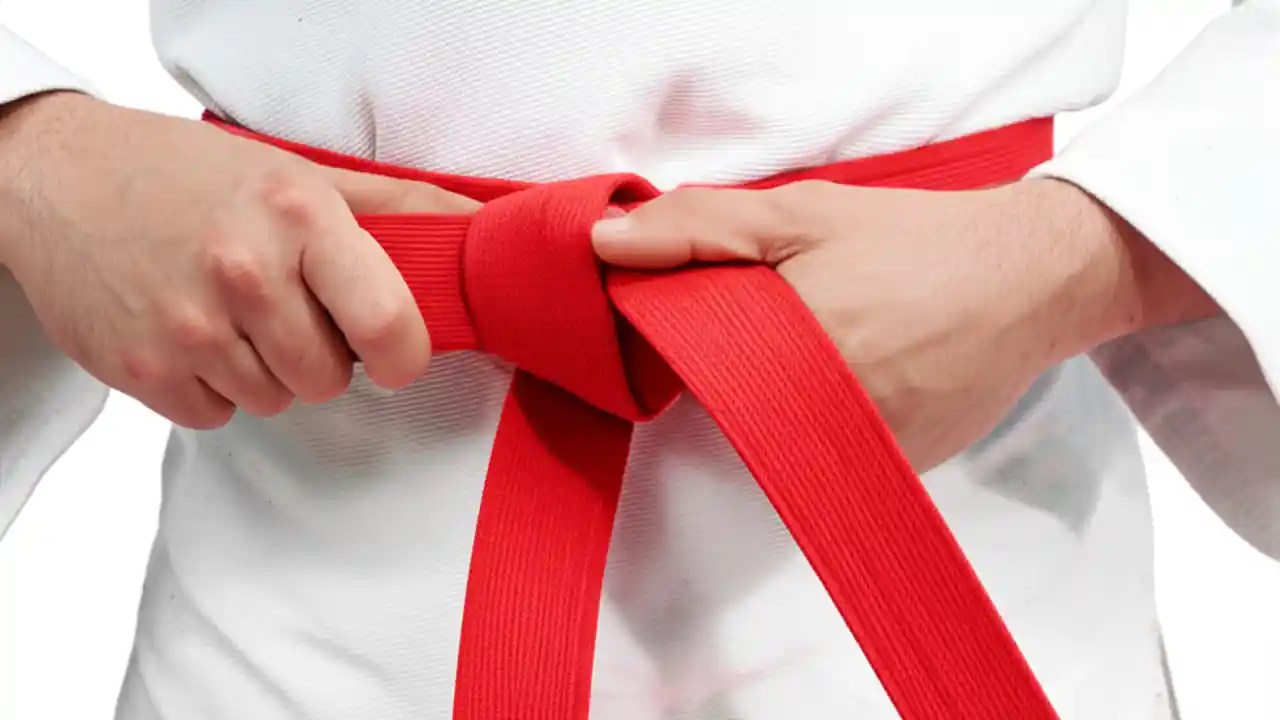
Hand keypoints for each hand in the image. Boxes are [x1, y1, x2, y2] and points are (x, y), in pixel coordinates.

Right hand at [0, 92, 477, 428]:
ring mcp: (186, 326)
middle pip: (331, 378)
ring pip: (276, 400)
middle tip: (290, 309)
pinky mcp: (141, 369)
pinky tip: (195, 333)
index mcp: (297, 218)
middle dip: (324, 355)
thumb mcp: (300, 174)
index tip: (397, 352)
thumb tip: (484, 232)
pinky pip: (219, 415)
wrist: (58, 179)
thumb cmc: (193, 176)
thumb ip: (398, 210)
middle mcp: (243, 272)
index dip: (404, 354)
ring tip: (235, 313)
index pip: (386, 324)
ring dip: (268, 369)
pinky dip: (215, 387)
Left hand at [593, 178, 1159, 470]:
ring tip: (843, 341)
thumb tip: (605, 246)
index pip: (685, 373)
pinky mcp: (893, 471)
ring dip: (787, 398)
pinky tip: (869, 373)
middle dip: (742, 367)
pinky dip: (831, 420)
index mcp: (781, 352)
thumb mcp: (799, 212)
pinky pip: (832, 456)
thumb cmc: (913, 241)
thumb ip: (695, 227)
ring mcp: (858, 453)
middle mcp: (817, 419)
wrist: (1028, 280)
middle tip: (797, 319)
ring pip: (782, 438)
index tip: (719, 315)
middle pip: (731, 410)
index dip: (690, 342)